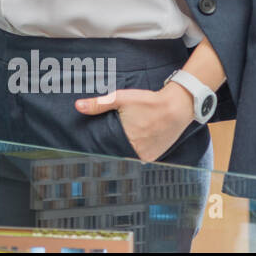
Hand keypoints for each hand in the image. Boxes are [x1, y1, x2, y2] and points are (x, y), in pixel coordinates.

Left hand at [75, 85, 193, 162]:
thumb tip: (78, 106)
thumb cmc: (149, 102)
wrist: (178, 106)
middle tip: (109, 137)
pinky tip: (133, 141)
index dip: (100, 144)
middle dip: (111, 145)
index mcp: (126, 139)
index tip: (95, 142)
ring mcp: (147, 156)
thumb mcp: (121, 99)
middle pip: (116, 152)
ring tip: (122, 138)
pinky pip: (138, 156)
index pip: (105, 147)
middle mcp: (137, 152)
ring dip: (123, 148)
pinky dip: (134, 150)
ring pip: (127, 155)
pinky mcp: (154, 157)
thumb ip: (98, 104)